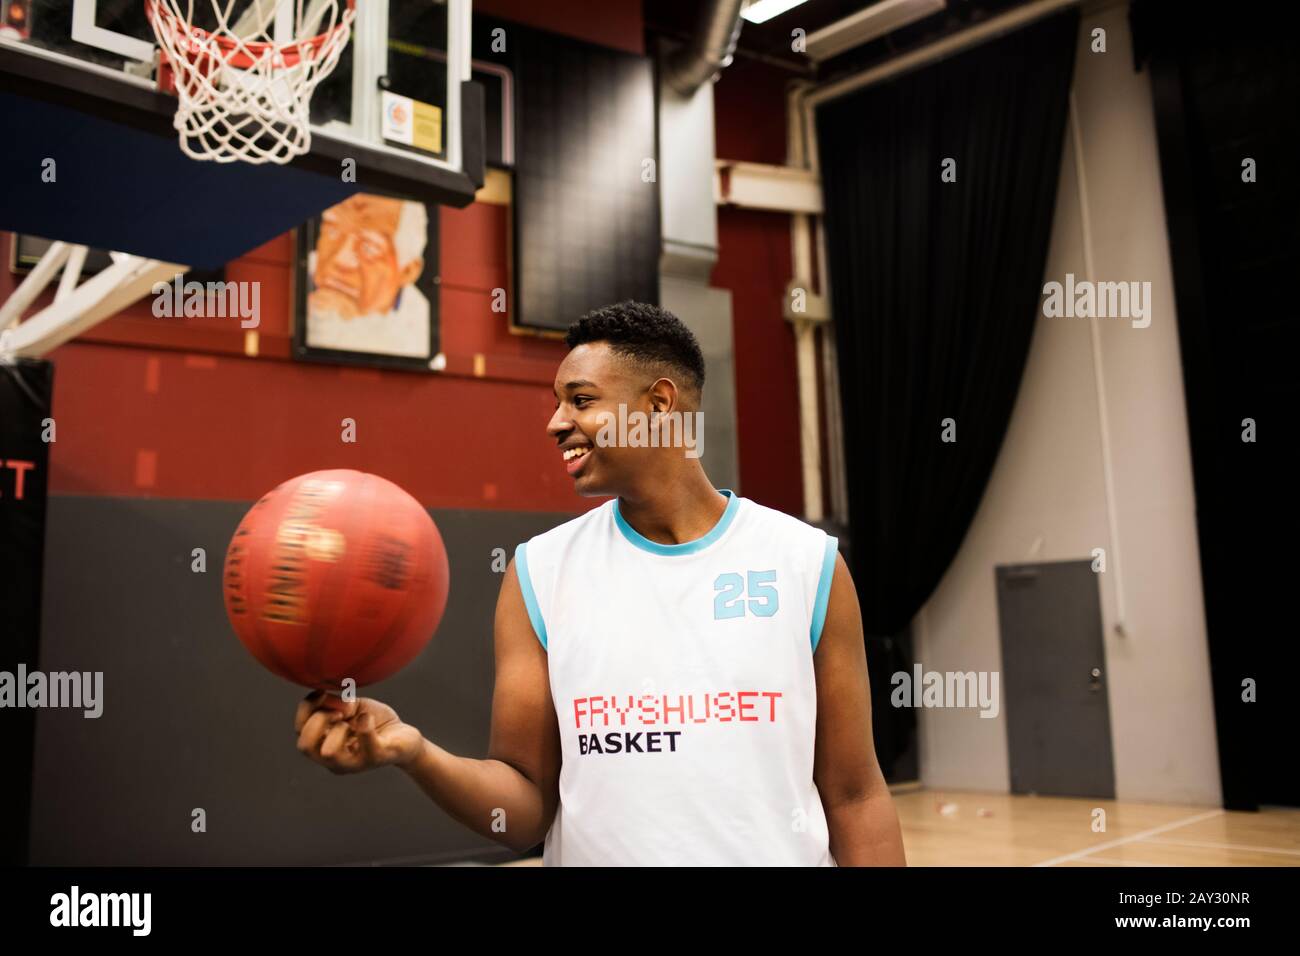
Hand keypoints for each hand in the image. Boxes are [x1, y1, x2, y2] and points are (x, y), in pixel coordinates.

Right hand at [294, 691, 423, 773]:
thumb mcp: (350, 707)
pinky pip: (367, 745)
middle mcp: (334, 760)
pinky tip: (368, 717)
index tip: (323, 694)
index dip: (306, 708)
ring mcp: (354, 763)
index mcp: (324, 745)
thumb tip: (321, 697)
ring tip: (353, 721)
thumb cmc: (372, 721)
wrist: (404, 736)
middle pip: (305, 746)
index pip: (299, 731)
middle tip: (340, 712)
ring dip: (338, 729)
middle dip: (318, 721)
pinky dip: (365, 725)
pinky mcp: (377, 758)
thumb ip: (332, 703)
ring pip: (328, 753)